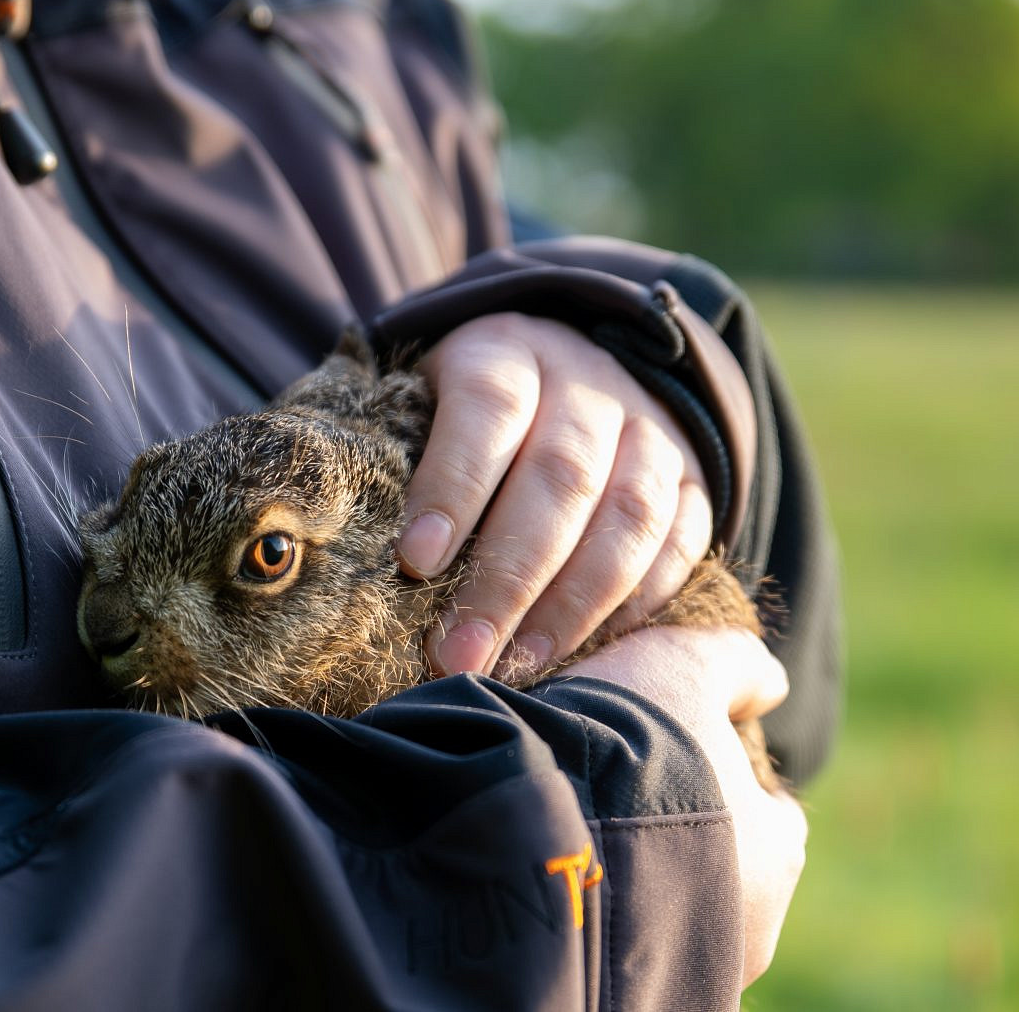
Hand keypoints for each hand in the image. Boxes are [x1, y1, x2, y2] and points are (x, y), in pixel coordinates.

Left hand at [396, 314, 712, 676]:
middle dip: (508, 575)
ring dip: (574, 601)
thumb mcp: (424, 399)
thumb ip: (391, 450)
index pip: (488, 409)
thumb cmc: (466, 411)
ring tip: (519, 666)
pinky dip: (640, 601)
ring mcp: (650, 427)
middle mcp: (589, 382)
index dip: (453, 485)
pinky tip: (592, 650)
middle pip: (562, 476)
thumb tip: (325, 546)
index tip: (415, 561)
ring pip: (629, 514)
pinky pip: (681, 541)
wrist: (575, 363)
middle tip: (459, 654)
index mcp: (508, 352)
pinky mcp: (693, 477)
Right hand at [569, 626, 805, 986]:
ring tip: (585, 832)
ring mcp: (692, 967)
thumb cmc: (629, 746)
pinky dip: (610, 908)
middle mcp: (750, 927)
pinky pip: (630, 941)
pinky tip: (567, 873)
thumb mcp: (682, 665)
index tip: (677, 755)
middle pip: (724, 866)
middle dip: (684, 834)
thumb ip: (735, 662)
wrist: (541, 832)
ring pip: (675, 911)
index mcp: (777, 851)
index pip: (774, 816)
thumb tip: (767, 681)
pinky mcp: (635, 992)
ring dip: (645, 875)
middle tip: (622, 792)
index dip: (728, 778)